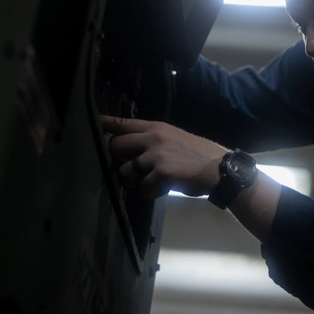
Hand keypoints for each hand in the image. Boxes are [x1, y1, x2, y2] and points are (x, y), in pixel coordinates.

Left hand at [101, 115, 227, 197]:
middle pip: (115, 146)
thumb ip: (153, 140)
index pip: (124, 123)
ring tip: (151, 181)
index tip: (93, 121)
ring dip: (135, 181)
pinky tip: (163, 188)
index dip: (105, 123)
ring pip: (125, 171)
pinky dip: (150, 192)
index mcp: (156, 128)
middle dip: (117, 161)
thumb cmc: (198, 154)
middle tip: (129, 169)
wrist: (219, 169)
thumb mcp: (174, 138)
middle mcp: (153, 138)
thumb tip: (133, 151)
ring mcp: (156, 155)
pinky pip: (142, 188)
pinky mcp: (161, 173)